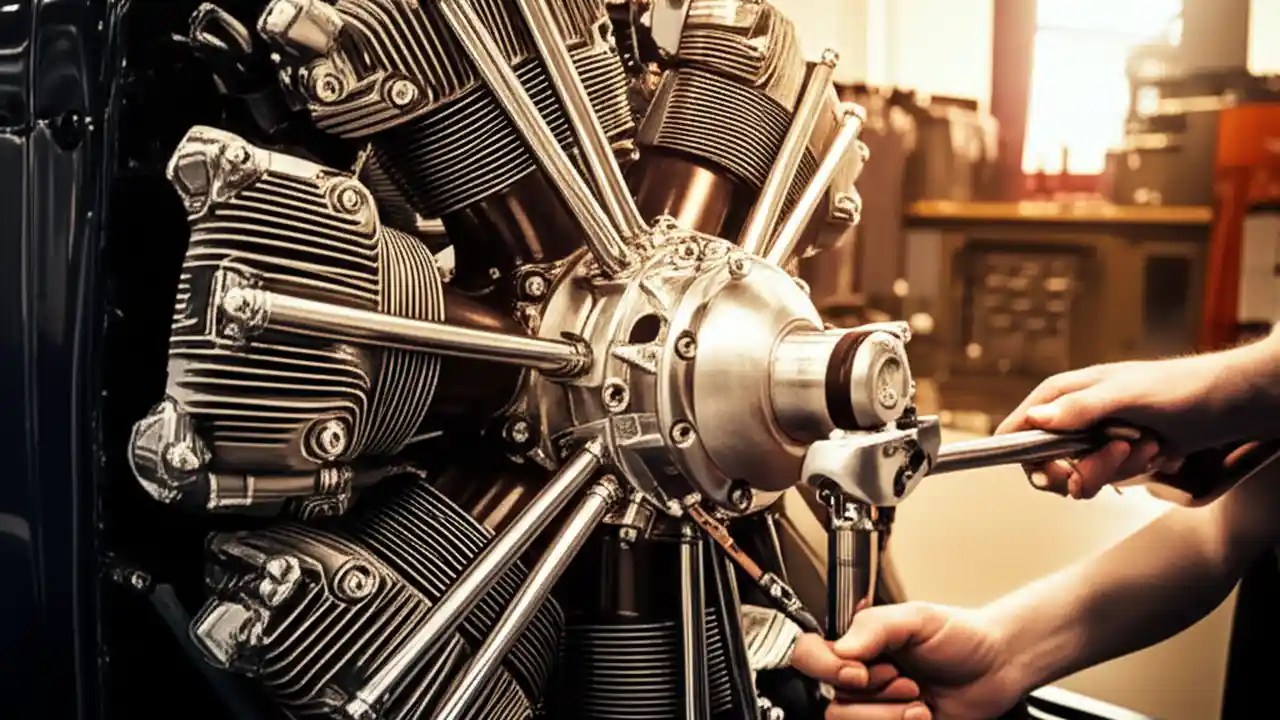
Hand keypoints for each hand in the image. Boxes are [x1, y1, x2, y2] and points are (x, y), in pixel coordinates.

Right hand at [791, 602, 1022, 719]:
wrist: (999, 668)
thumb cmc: (961, 637)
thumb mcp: (917, 618)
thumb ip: (874, 626)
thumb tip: (841, 648)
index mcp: (856, 646)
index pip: (810, 658)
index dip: (828, 670)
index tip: (860, 672)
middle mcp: (860, 680)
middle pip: (833, 704)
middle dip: (875, 699)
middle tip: (906, 682)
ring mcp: (877, 710)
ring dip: (891, 717)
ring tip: (918, 702)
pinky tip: (924, 716)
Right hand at [994, 351, 1264, 498]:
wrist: (1230, 403)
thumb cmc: (1182, 387)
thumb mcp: (1128, 394)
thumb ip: (1080, 408)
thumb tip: (1036, 420)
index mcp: (1064, 394)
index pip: (1019, 429)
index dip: (1030, 456)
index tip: (1059, 469)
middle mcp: (1073, 416)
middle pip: (1047, 464)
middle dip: (1086, 469)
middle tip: (1117, 456)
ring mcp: (1094, 437)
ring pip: (1080, 475)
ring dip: (1118, 470)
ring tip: (1149, 445)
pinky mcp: (1117, 455)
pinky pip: (1108, 479)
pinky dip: (1134, 472)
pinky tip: (1157, 451)